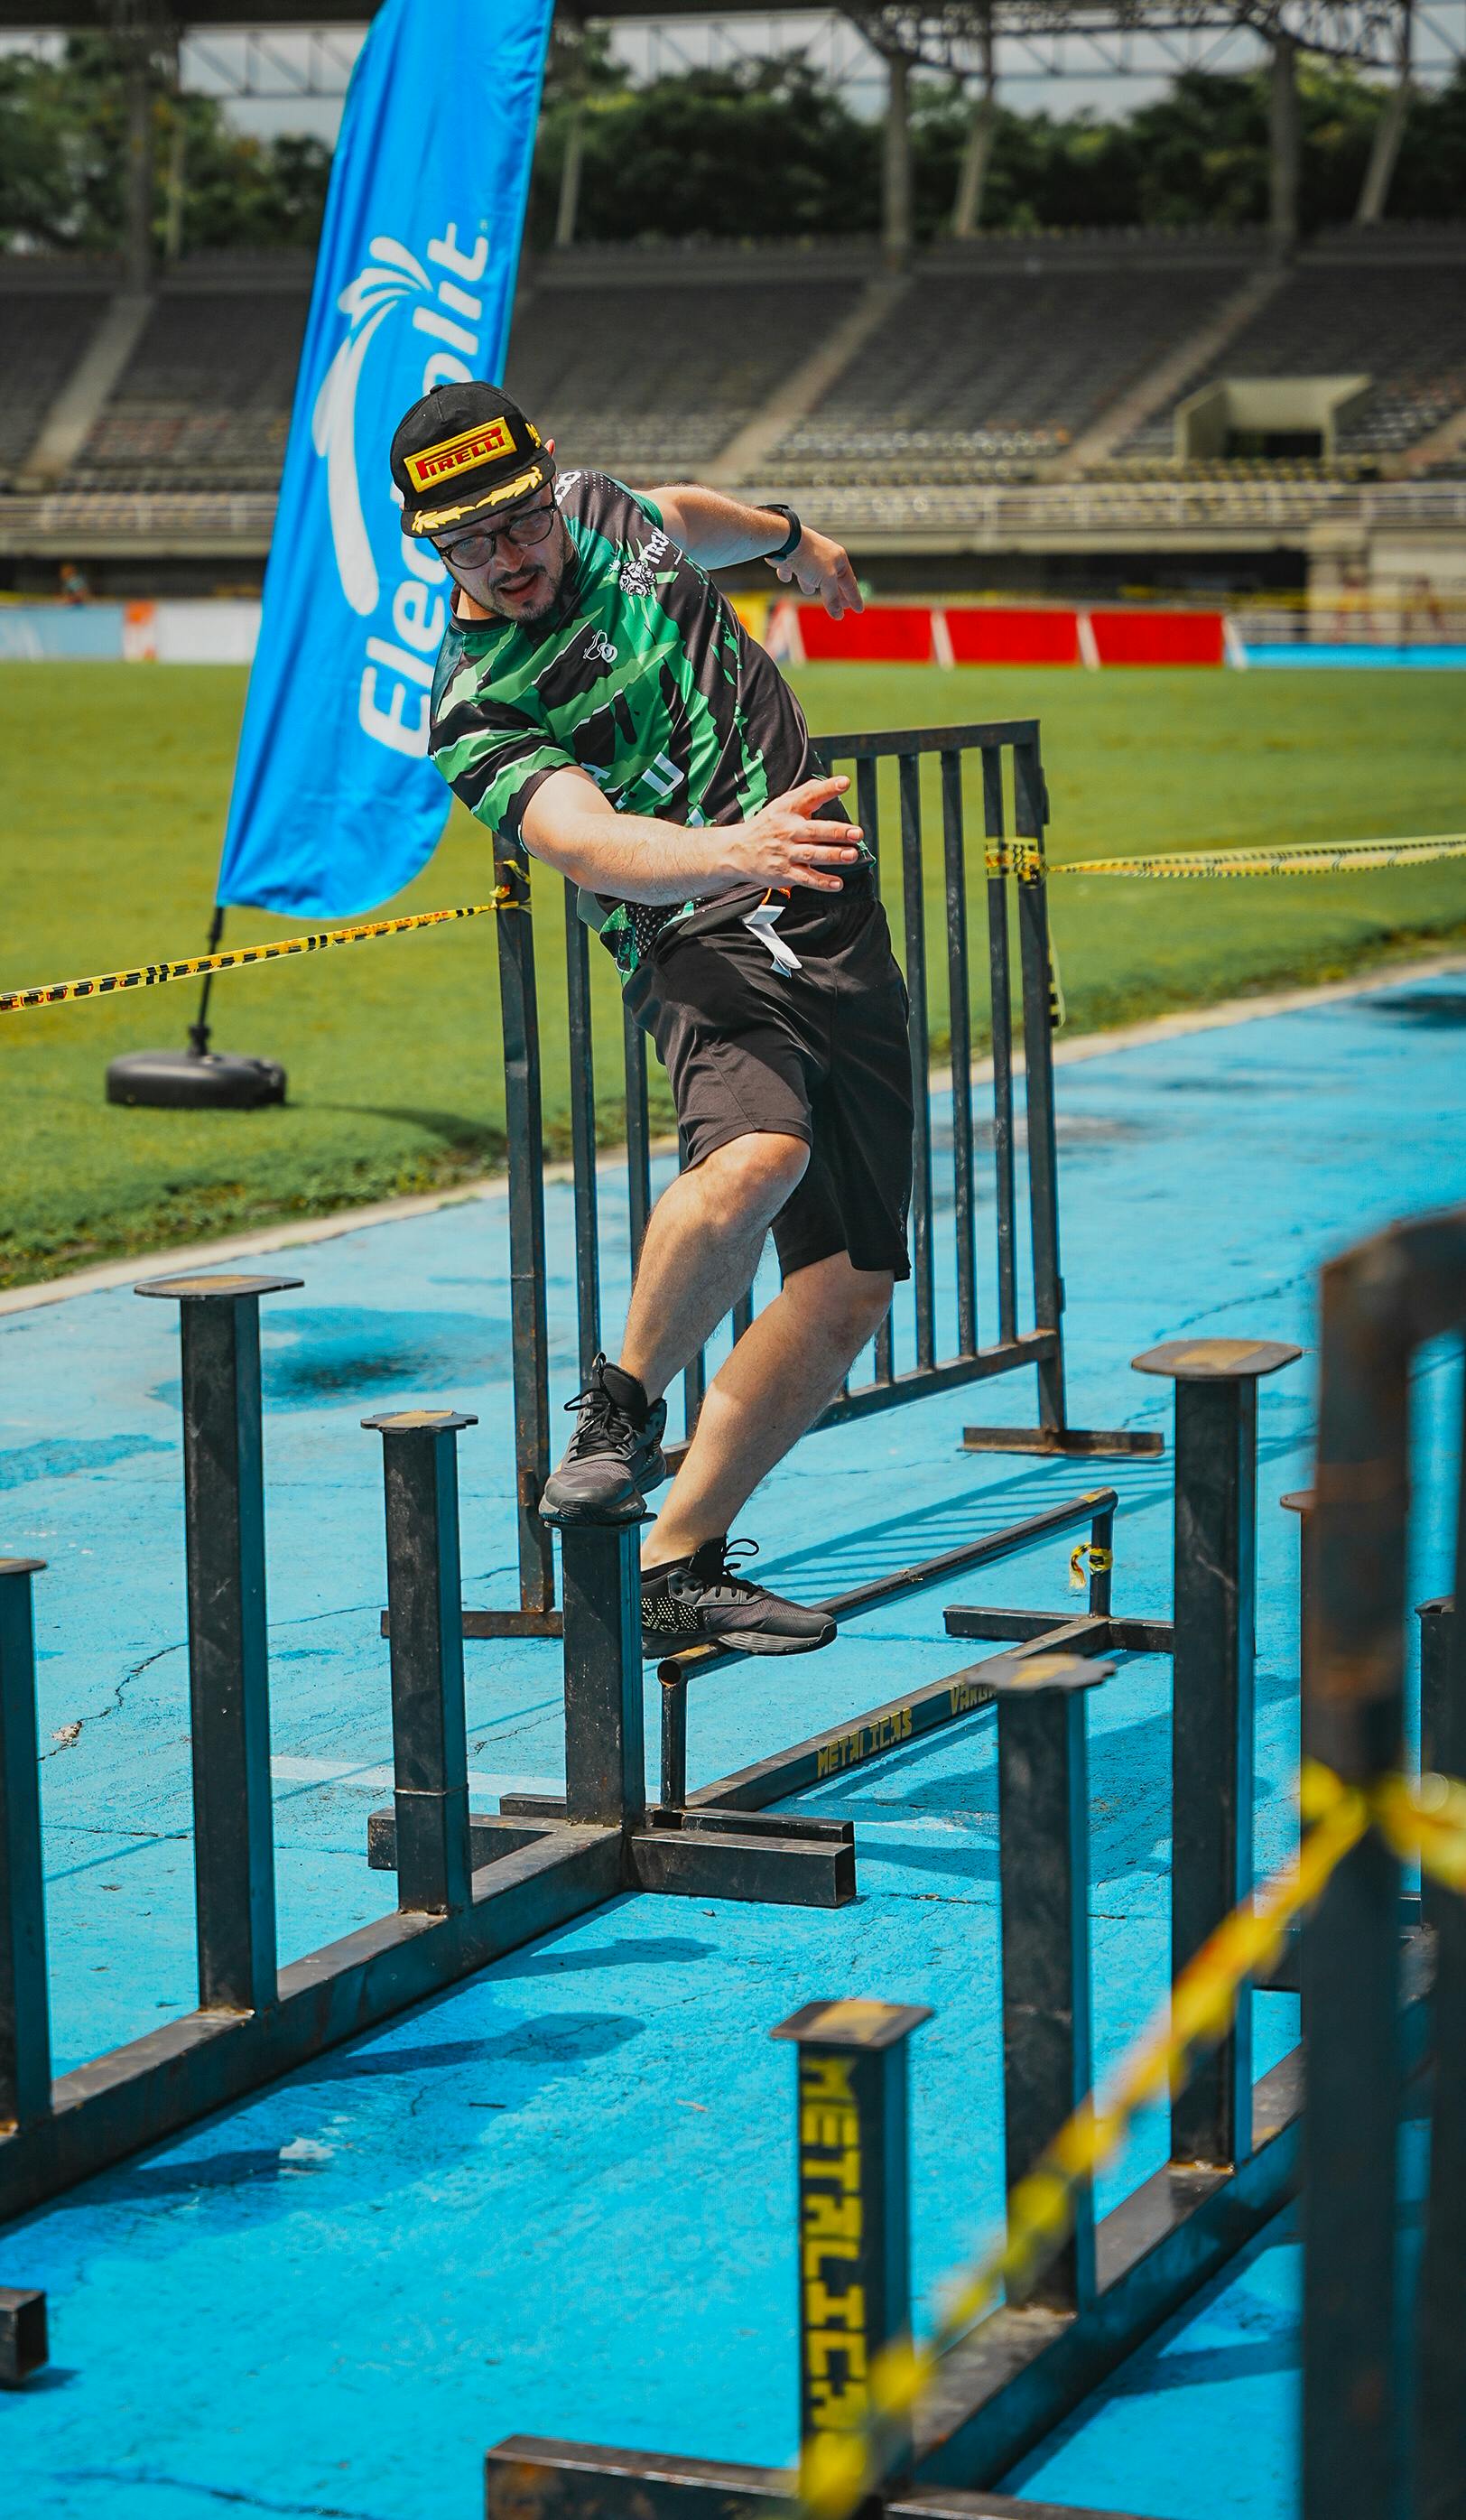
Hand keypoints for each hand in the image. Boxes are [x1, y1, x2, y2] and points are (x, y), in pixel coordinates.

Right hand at [720, 776, 863, 893]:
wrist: (738, 851)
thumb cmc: (767, 826)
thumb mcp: (782, 805)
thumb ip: (807, 793)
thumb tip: (832, 782)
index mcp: (788, 810)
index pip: (809, 796)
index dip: (827, 788)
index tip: (844, 783)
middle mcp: (788, 831)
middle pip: (815, 830)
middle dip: (837, 832)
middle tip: (857, 833)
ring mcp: (786, 853)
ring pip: (812, 854)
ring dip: (833, 855)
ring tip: (851, 855)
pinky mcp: (785, 872)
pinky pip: (806, 878)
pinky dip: (821, 882)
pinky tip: (836, 883)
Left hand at [770, 526, 863, 620]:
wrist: (787, 540)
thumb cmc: (811, 557)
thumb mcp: (826, 580)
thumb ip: (832, 598)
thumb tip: (839, 615)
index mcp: (838, 559)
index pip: (850, 583)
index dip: (854, 597)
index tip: (859, 610)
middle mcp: (825, 557)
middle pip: (833, 581)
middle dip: (836, 595)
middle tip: (842, 607)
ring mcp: (808, 558)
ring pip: (811, 576)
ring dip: (810, 584)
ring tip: (810, 590)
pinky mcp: (791, 559)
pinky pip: (791, 570)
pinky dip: (789, 573)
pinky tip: (786, 576)